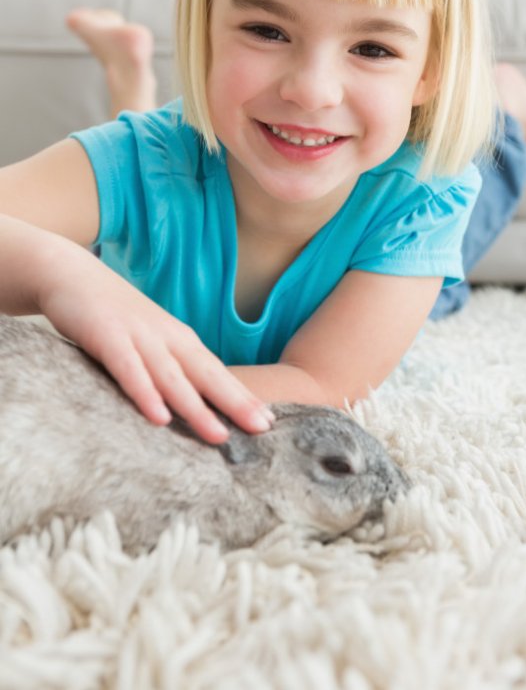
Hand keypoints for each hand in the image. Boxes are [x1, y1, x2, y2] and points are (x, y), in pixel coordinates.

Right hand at [38, 244, 274, 443]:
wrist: (72, 273)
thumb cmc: (115, 315)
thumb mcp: (149, 340)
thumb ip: (169, 367)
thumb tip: (191, 404)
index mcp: (180, 340)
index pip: (217, 372)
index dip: (242, 397)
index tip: (270, 422)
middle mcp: (166, 337)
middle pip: (206, 374)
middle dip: (236, 402)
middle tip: (262, 429)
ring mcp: (138, 335)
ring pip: (172, 377)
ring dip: (196, 407)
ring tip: (218, 436)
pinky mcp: (107, 335)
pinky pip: (128, 369)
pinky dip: (145, 392)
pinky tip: (159, 417)